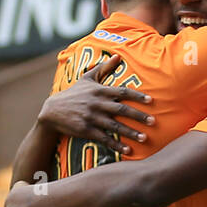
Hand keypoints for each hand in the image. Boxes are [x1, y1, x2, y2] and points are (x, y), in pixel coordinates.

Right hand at [37, 53, 153, 156]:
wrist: (52, 111)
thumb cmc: (73, 94)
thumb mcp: (86, 79)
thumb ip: (103, 68)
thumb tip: (118, 56)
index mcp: (99, 90)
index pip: (122, 92)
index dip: (137, 96)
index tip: (151, 101)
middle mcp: (97, 103)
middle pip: (121, 109)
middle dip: (138, 116)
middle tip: (153, 121)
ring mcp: (91, 118)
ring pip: (115, 126)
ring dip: (130, 132)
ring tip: (144, 138)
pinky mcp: (86, 130)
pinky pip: (104, 138)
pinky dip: (117, 145)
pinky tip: (128, 150)